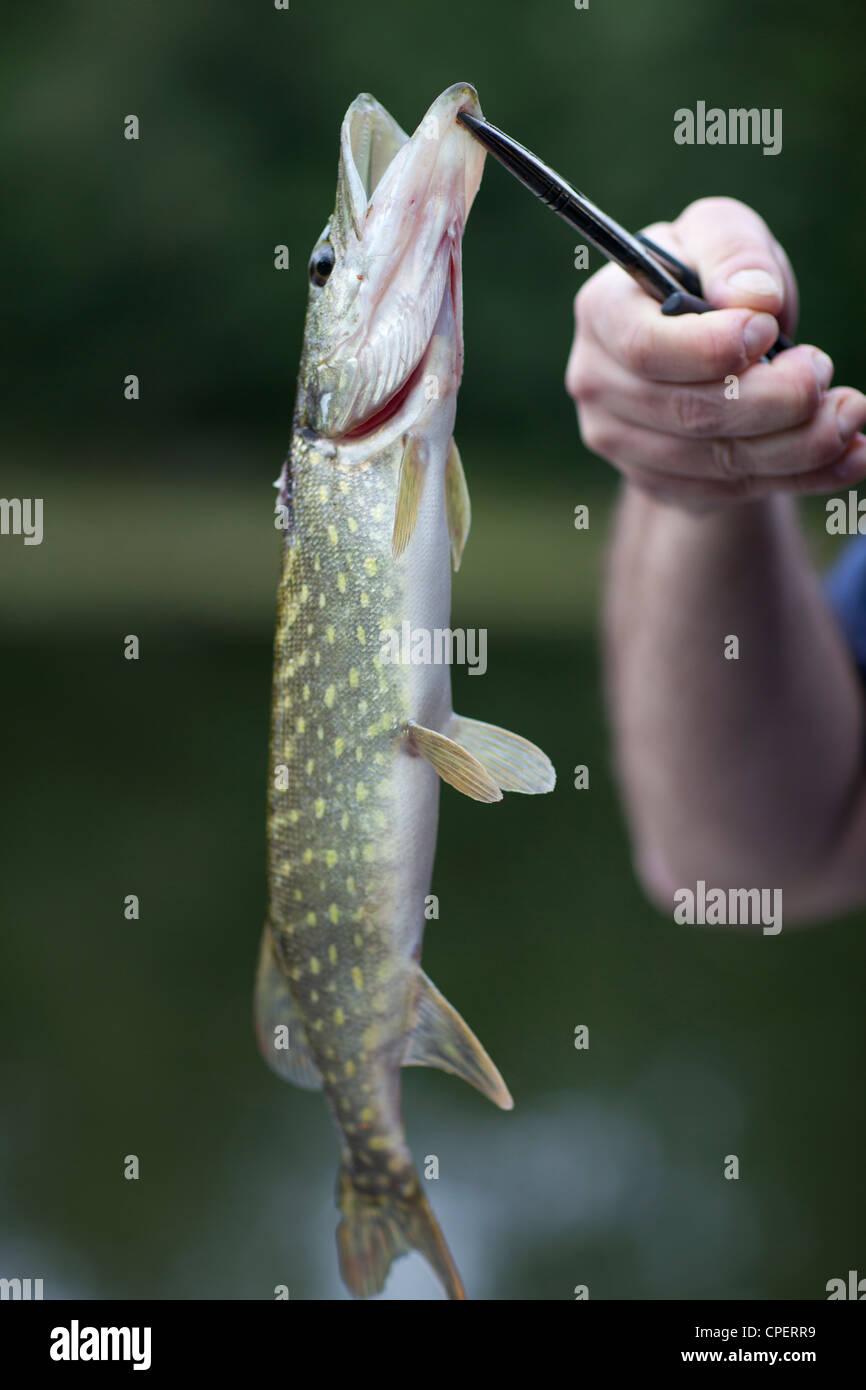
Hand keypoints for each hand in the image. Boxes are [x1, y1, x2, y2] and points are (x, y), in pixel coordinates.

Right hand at [565, 197, 865, 507]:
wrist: (699, 346)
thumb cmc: (708, 278)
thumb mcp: (721, 235)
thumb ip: (734, 251)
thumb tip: (754, 299)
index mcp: (602, 311)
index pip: (646, 348)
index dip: (711, 349)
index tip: (769, 330)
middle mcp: (597, 381)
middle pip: (687, 412)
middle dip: (772, 398)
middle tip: (823, 371)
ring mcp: (620, 441)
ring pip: (717, 460)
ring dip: (798, 444)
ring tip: (851, 414)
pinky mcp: (656, 482)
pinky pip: (733, 490)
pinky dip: (800, 476)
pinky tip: (848, 456)